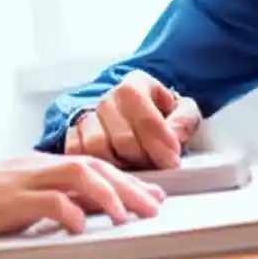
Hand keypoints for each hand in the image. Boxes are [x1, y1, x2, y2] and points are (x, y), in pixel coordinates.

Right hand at [0, 152, 165, 258]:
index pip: (89, 163)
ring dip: (109, 194)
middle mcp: (31, 167)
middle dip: (129, 185)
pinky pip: (47, 201)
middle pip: (92, 165)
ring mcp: (19, 181)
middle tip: (155, 206)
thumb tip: (78, 213)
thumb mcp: (9, 200)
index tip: (149, 195)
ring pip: (78, 174)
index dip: (123, 179)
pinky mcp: (5, 202)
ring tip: (129, 215)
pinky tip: (82, 227)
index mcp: (33, 165)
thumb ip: (41, 200)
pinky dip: (70, 212)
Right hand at [64, 70, 201, 169]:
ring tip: (137, 170)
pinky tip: (115, 173)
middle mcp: (108, 99)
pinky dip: (95, 167)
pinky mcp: (73, 133)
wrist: (142, 119)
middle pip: (121, 136)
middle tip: (158, 167)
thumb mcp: (184, 112)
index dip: (160, 141)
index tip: (172, 159)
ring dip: (120, 165)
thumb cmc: (163, 116)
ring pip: (97, 147)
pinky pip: (76, 152)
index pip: (144, 115)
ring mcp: (87, 116)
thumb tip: (172, 136)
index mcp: (134, 85)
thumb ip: (183, 122)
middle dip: (143, 157)